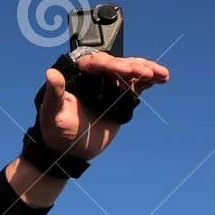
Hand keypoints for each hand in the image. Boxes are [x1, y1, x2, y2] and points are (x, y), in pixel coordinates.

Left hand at [37, 52, 169, 161]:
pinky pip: (136, 84)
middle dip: (135, 67)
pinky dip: (150, 81)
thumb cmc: (55, 132)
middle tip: (149, 73)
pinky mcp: (120, 96)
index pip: (98, 63)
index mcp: (78, 75)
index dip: (114, 65)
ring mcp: (109, 85)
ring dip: (148, 71)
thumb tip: (51, 73)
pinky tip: (162, 79)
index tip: (128, 70)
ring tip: (162, 75)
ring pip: (130, 72)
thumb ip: (54, 94)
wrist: (68, 151)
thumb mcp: (52, 114)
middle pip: (118, 64)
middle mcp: (94, 76)